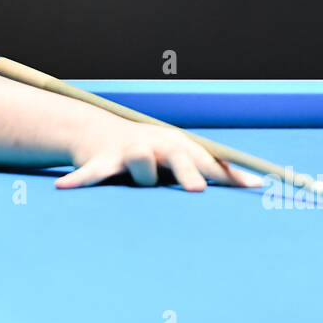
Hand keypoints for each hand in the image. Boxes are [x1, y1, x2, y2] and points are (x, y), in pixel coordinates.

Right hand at [57, 123, 264, 191]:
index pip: (207, 162)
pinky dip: (80, 180)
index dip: (227, 176)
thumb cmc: (153, 152)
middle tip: (197, 189)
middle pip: (177, 157)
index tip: (251, 189)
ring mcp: (128, 151)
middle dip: (187, 172)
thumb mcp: (182, 158)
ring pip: (138, 162)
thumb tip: (258, 185)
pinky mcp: (101, 159)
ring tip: (142, 175)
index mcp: (179, 146)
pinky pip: (92, 173)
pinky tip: (64, 188)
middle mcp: (156, 145)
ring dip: (142, 171)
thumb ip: (216, 171)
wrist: (100, 133)